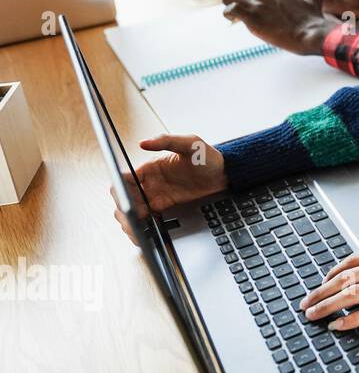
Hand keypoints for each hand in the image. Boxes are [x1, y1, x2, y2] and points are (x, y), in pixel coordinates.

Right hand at [111, 134, 226, 245]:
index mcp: (150, 167)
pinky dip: (142, 225)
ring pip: (132, 209)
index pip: (124, 179)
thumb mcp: (190, 143)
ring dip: (129, 221)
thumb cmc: (207, 156)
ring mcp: (155, 194)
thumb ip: (167, 140)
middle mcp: (149, 181)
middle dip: (123, 210)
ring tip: (137, 231)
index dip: (120, 190)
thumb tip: (143, 142)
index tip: (126, 201)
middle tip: (132, 221)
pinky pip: (147, 216)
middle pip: (124, 197)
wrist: (224, 174)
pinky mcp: (164, 205)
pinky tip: (146, 231)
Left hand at [221, 0, 339, 54]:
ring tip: (234, 19)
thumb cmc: (313, 20)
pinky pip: (229, 10)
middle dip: (243, 6)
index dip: (254, 3)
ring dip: (230, 8)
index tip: (257, 13)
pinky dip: (228, 16)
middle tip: (247, 20)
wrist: (311, 33)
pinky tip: (232, 22)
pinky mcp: (250, 16)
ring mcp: (255, 3)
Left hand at [299, 229, 358, 326]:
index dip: (333, 274)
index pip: (354, 260)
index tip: (322, 284)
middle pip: (347, 277)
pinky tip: (339, 325)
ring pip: (354, 294)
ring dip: (328, 306)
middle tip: (307, 303)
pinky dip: (351, 320)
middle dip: (321, 292)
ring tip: (314, 315)